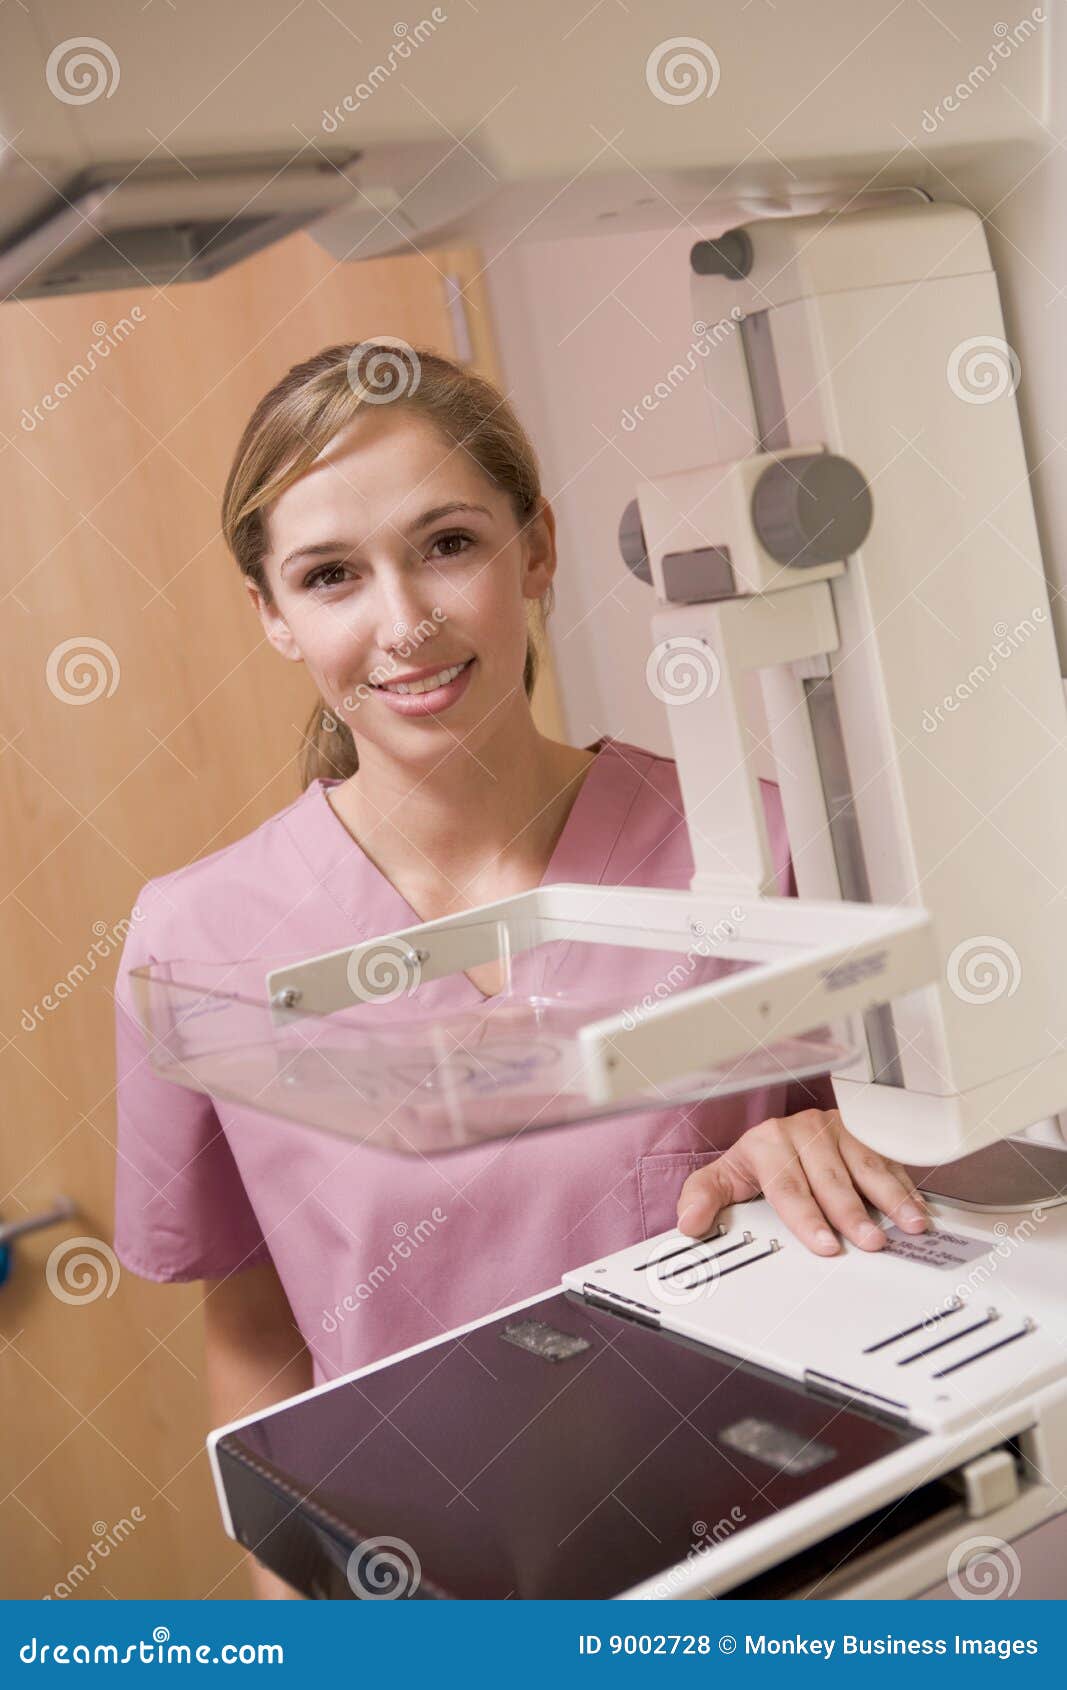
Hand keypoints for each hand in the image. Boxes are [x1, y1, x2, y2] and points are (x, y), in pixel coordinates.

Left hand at [675, 1109, 928, 1255]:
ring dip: (890, 1197)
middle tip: (870, 1243)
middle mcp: (804, 1131)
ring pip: (866, 1164)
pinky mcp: (863, 1132)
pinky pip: (888, 1159)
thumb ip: (705, 1197)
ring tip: (909, 1225)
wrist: (782, 1131)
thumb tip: (690, 1223)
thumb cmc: (757, 1161)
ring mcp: (837, 1129)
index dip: (807, 1217)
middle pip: (831, 1177)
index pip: (788, 1184)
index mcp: (767, 1142)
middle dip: (852, 1212)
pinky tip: (919, 1208)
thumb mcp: (725, 1176)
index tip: (824, 1245)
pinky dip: (906, 1185)